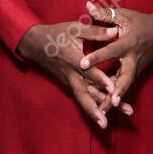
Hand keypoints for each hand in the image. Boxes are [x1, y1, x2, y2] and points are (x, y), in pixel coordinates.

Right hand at [16, 20, 131, 128]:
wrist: (36, 44)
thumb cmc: (56, 34)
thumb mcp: (75, 28)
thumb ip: (96, 31)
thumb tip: (116, 31)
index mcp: (73, 59)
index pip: (88, 72)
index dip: (100, 80)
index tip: (113, 89)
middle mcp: (71, 74)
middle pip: (83, 95)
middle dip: (95, 110)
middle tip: (105, 124)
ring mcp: (69, 81)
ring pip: (84, 99)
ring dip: (95, 112)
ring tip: (106, 125)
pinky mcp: (70, 84)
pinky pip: (83, 96)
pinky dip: (92, 105)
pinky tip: (104, 113)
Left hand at [78, 1, 152, 112]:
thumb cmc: (141, 22)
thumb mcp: (124, 15)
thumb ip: (104, 14)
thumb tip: (87, 6)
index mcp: (128, 43)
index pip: (111, 51)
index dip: (97, 57)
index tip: (83, 63)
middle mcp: (133, 59)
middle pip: (125, 78)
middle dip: (116, 90)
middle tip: (108, 102)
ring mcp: (135, 69)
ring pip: (124, 87)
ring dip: (114, 100)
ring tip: (103, 113)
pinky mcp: (134, 74)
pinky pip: (123, 87)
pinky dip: (114, 97)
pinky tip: (104, 109)